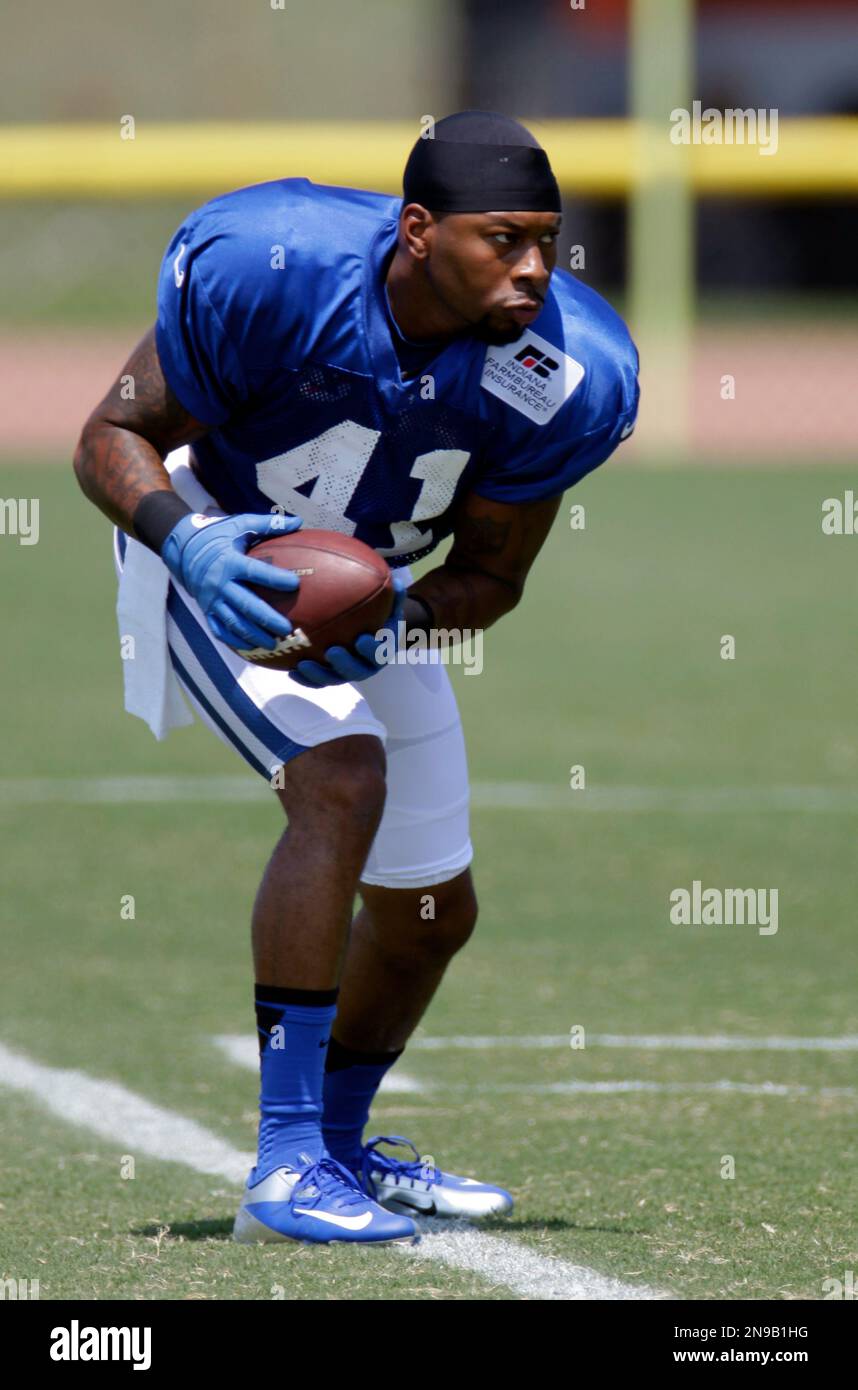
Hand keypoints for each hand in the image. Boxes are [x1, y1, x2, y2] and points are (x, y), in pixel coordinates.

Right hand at [161, 511, 302, 650]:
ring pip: (234, 622)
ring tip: (274, 645)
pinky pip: (220, 630)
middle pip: (245, 605)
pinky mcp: (207, 610)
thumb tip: (299, 521)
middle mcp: (220, 584)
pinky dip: (235, 641)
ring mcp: (212, 600)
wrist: (184, 549)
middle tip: (286, 629)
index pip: (254, 571)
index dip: (274, 578)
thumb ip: (269, 524)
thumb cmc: (219, 535)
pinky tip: (252, 649)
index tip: (295, 584)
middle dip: (266, 619)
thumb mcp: (241, 524)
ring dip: (253, 635)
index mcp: (230, 561)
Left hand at [290, 575, 407, 687]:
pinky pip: (317, 682)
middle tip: (332, 651)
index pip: (380, 653)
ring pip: (334, 679)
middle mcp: (365, 667)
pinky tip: (291, 670)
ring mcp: (346, 674)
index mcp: (382, 652)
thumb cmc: (379, 617)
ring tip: (303, 664)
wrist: (370, 634)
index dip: (372, 649)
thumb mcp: (389, 607)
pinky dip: (305, 679)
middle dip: (344, 664)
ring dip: (319, 674)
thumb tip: (396, 582)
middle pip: (357, 671)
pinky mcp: (330, 677)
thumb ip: (393, 597)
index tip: (361, 638)